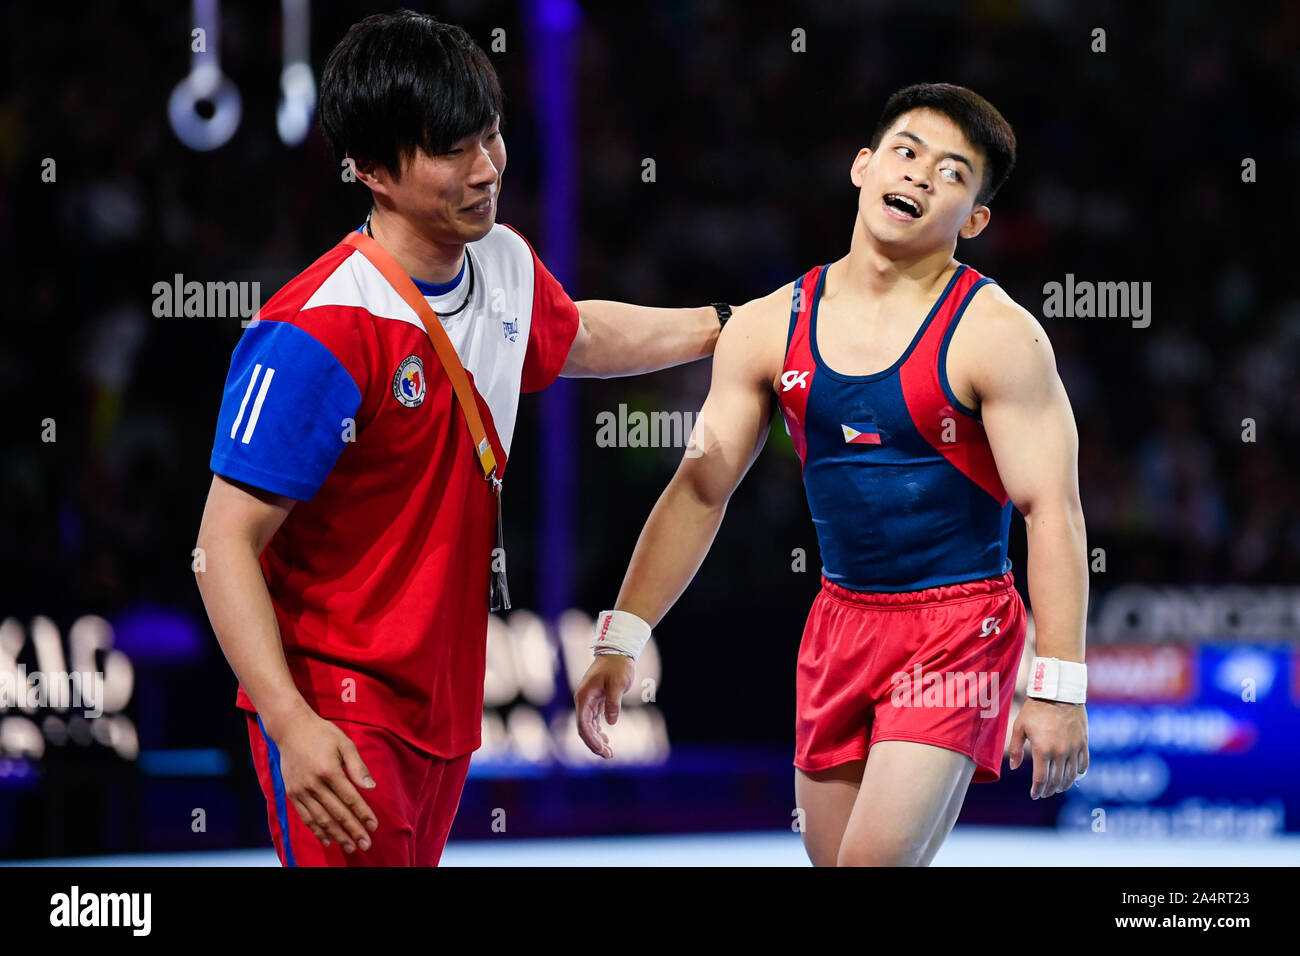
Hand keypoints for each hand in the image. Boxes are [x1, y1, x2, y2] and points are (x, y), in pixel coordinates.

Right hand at [266, 706, 379, 851]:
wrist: (291, 729)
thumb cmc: (323, 734)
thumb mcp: (345, 743)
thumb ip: (357, 766)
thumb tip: (370, 787)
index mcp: (329, 770)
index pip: (350, 798)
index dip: (363, 814)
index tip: (374, 826)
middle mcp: (314, 784)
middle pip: (337, 813)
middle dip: (353, 830)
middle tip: (365, 845)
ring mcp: (301, 790)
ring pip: (321, 819)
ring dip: (337, 835)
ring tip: (350, 847)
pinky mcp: (292, 793)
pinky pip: (306, 817)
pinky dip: (316, 830)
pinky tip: (327, 840)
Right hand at [574, 653, 636, 757]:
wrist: (617, 652)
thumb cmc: (618, 666)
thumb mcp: (618, 684)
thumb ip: (613, 703)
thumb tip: (610, 723)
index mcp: (584, 697)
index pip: (583, 724)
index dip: (591, 740)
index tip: (602, 750)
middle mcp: (583, 701)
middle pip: (584, 728)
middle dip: (594, 743)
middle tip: (608, 755)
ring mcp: (588, 701)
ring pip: (588, 725)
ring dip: (596, 739)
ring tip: (608, 752)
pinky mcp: (595, 700)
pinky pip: (593, 720)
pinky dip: (598, 731)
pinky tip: (605, 740)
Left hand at [1007, 697, 1088, 799]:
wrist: (1059, 693)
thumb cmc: (1035, 709)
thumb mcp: (1019, 726)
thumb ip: (1015, 748)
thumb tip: (1013, 767)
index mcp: (1042, 750)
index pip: (1041, 779)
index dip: (1037, 790)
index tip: (1034, 795)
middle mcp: (1060, 753)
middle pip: (1056, 780)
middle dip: (1049, 790)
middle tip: (1044, 793)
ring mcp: (1074, 749)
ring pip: (1071, 775)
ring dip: (1063, 785)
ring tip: (1057, 788)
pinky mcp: (1083, 743)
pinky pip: (1083, 764)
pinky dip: (1078, 773)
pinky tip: (1073, 775)